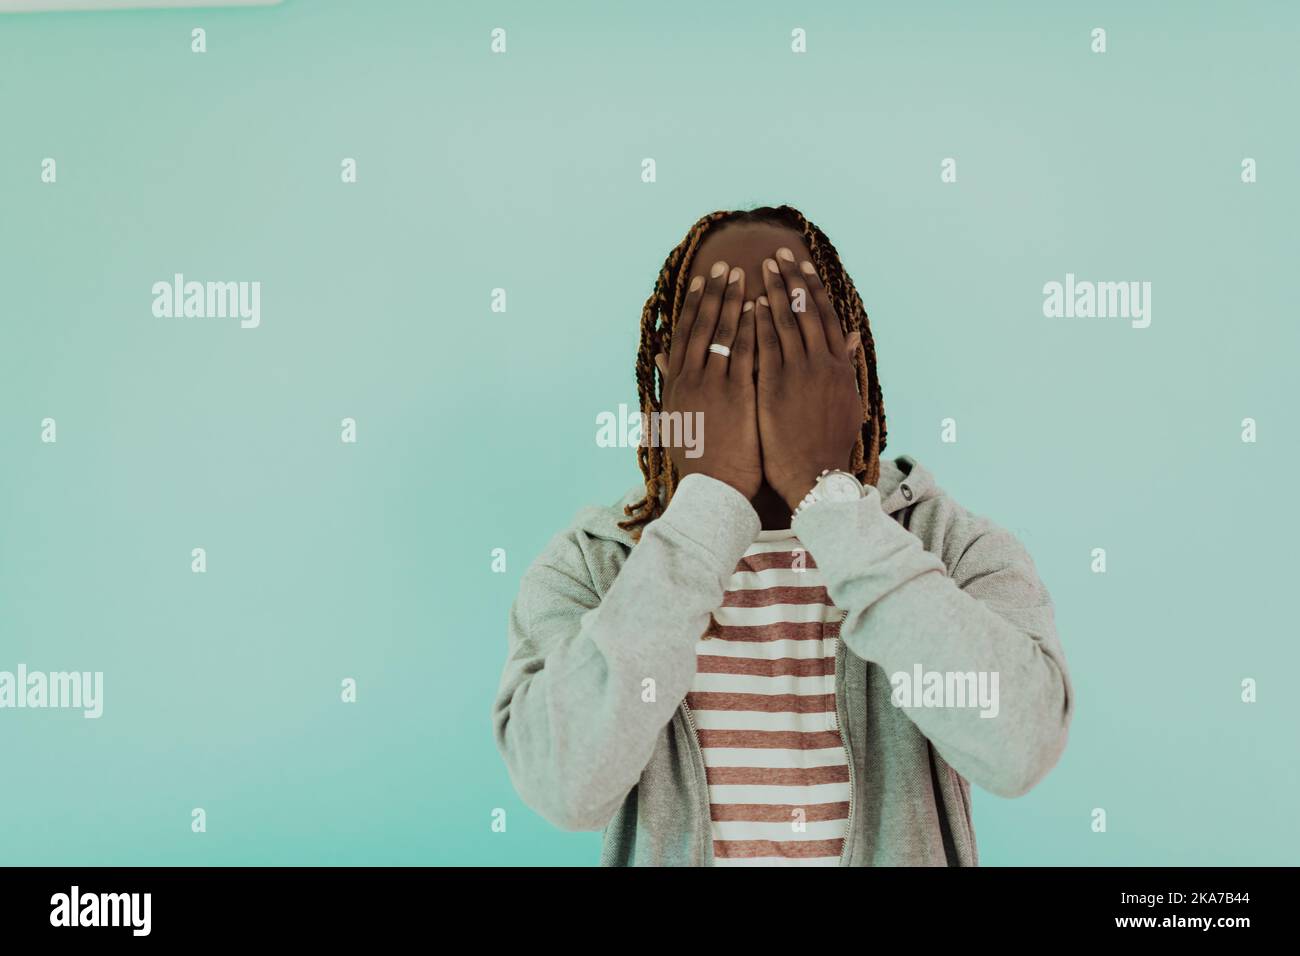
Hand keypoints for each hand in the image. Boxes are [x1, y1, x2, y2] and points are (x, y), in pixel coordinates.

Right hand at [653, 260, 761, 499]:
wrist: (712, 488)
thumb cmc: (698, 458)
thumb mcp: (675, 416)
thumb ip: (670, 382)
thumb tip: (661, 357)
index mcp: (677, 383)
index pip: (685, 333)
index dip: (694, 304)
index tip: (703, 280)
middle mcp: (691, 379)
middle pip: (703, 325)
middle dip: (715, 293)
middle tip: (726, 266)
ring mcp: (714, 385)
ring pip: (723, 333)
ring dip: (734, 302)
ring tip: (746, 276)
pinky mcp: (737, 395)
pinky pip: (745, 353)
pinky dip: (751, 329)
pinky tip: (760, 309)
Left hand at [754, 248, 863, 511]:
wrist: (816, 477)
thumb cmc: (828, 446)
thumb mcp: (845, 403)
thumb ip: (845, 367)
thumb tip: (851, 341)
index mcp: (839, 368)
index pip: (826, 317)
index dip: (814, 288)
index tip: (803, 265)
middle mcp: (822, 365)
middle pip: (807, 311)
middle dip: (792, 279)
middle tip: (779, 253)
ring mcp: (800, 374)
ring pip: (786, 323)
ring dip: (774, 292)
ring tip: (761, 268)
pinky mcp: (777, 387)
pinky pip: (767, 346)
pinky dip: (760, 323)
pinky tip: (751, 304)